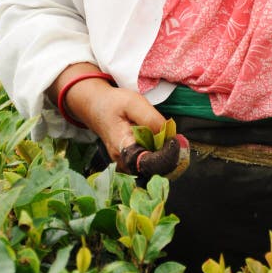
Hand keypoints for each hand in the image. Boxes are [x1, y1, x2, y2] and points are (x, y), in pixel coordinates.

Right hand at [49, 63, 165, 171]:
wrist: (97, 107)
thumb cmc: (114, 103)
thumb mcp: (134, 102)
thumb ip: (151, 119)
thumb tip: (169, 136)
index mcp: (122, 148)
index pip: (147, 164)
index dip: (165, 157)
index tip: (174, 142)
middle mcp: (123, 162)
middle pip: (152, 169)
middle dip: (168, 156)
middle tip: (174, 139)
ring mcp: (126, 164)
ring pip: (151, 169)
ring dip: (164, 156)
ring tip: (166, 140)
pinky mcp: (130, 162)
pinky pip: (148, 164)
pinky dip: (158, 155)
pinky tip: (159, 142)